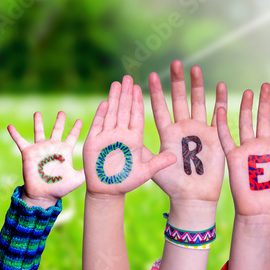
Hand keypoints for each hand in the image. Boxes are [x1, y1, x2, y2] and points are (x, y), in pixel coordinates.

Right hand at [7, 111, 86, 207]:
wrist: (43, 195)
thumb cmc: (61, 188)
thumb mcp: (78, 178)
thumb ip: (88, 169)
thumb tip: (100, 164)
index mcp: (65, 151)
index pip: (72, 136)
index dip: (76, 128)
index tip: (80, 120)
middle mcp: (53, 148)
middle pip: (57, 130)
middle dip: (59, 121)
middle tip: (62, 112)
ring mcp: (40, 149)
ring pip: (39, 132)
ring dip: (38, 122)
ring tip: (37, 113)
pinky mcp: (28, 153)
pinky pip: (20, 141)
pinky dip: (15, 134)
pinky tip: (10, 126)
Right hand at [82, 76, 175, 196]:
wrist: (108, 192)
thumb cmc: (127, 182)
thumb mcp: (146, 172)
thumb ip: (159, 163)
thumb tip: (175, 157)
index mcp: (134, 139)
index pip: (136, 116)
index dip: (137, 101)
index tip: (139, 87)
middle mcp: (121, 135)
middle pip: (124, 110)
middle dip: (126, 94)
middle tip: (128, 77)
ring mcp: (107, 137)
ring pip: (111, 114)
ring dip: (114, 99)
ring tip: (117, 83)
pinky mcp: (93, 143)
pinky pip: (98, 125)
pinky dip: (101, 114)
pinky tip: (105, 102)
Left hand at [148, 60, 226, 203]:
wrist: (193, 196)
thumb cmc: (172, 185)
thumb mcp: (151, 167)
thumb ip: (142, 152)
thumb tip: (126, 139)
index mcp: (167, 133)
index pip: (159, 108)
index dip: (155, 93)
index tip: (149, 76)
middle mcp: (183, 128)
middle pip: (180, 99)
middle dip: (178, 81)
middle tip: (175, 62)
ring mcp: (199, 130)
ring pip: (198, 102)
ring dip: (198, 86)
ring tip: (196, 68)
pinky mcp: (214, 136)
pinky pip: (217, 115)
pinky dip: (219, 101)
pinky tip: (220, 86)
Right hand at [217, 84, 269, 219]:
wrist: (262, 213)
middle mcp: (263, 147)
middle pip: (264, 119)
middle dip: (265, 102)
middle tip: (265, 85)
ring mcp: (248, 151)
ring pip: (246, 123)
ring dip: (246, 108)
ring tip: (248, 92)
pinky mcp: (234, 157)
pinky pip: (227, 137)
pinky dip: (223, 124)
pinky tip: (222, 109)